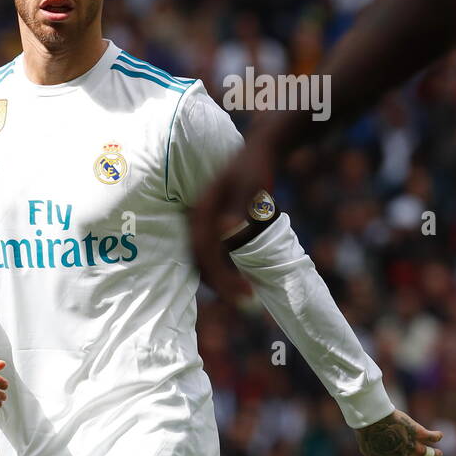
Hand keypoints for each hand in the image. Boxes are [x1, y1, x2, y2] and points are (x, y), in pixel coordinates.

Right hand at [189, 140, 276, 300]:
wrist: (259, 151)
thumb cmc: (255, 167)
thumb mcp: (250, 185)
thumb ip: (238, 208)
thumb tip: (227, 230)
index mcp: (201, 212)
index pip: (205, 252)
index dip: (222, 276)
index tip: (244, 293)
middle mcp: (197, 220)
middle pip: (201, 260)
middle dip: (221, 285)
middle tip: (247, 303)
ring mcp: (204, 224)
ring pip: (204, 260)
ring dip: (221, 280)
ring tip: (244, 296)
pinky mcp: (213, 226)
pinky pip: (213, 253)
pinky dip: (223, 269)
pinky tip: (240, 277)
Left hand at [354, 409, 443, 455]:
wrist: (372, 419)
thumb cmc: (368, 436)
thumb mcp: (370, 454)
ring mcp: (414, 447)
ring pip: (433, 455)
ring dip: (436, 455)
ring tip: (438, 454)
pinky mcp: (418, 433)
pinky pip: (434, 437)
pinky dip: (437, 436)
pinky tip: (437, 435)